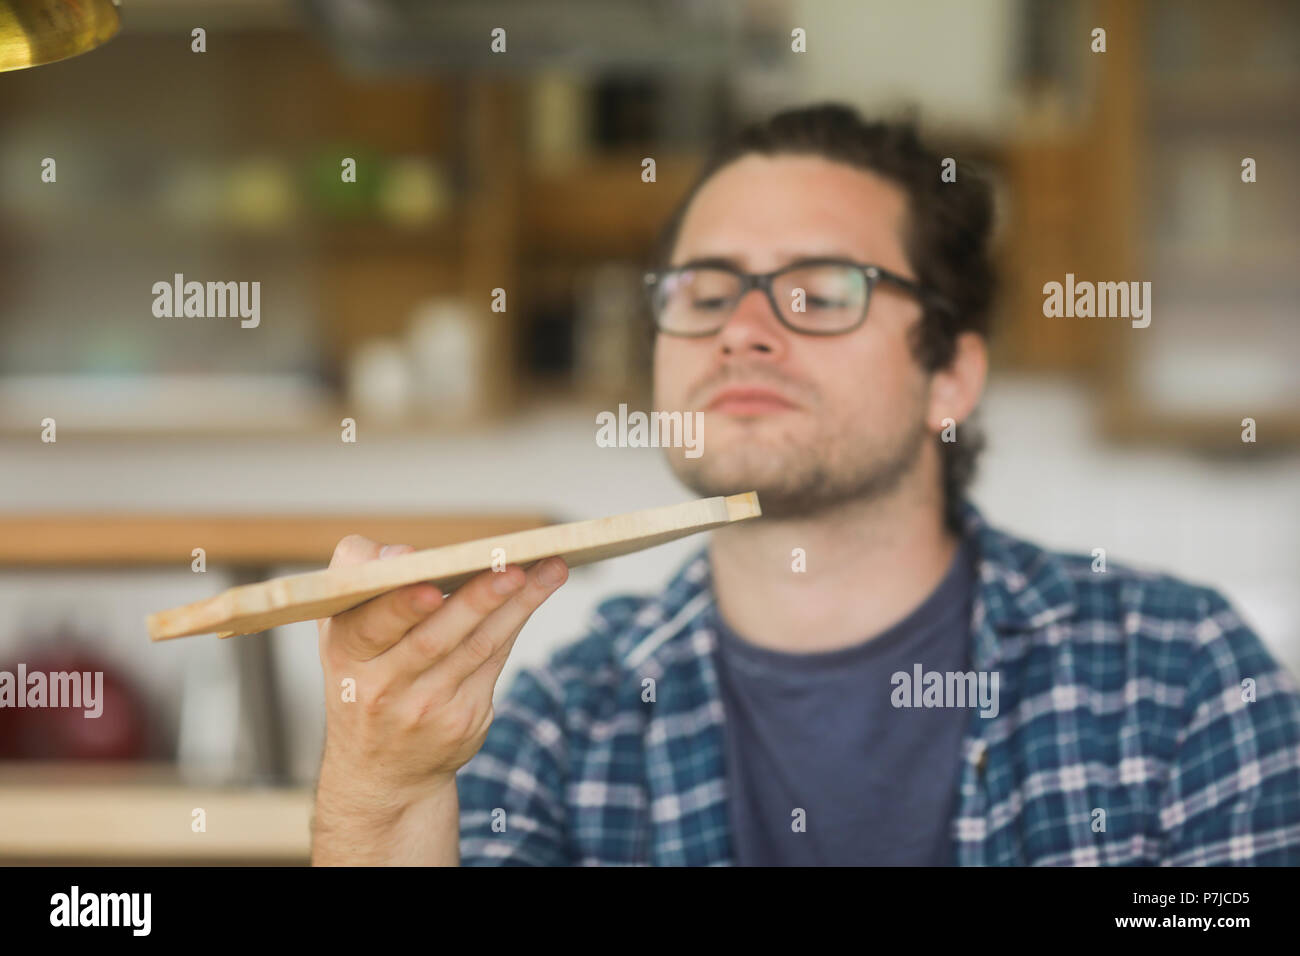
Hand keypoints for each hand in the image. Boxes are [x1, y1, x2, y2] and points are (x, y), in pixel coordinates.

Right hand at [316, 535, 567, 798]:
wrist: (380, 770)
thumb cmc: (363, 673)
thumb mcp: (340, 630)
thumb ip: (361, 580)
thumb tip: (406, 555)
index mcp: (346, 654)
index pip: (370, 626)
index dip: (400, 605)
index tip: (430, 584)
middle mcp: (381, 688)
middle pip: (433, 638)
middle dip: (475, 602)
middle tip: (511, 570)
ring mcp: (425, 709)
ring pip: (476, 647)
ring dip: (516, 605)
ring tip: (548, 570)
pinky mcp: (462, 720)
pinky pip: (494, 661)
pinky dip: (518, 620)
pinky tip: (539, 590)